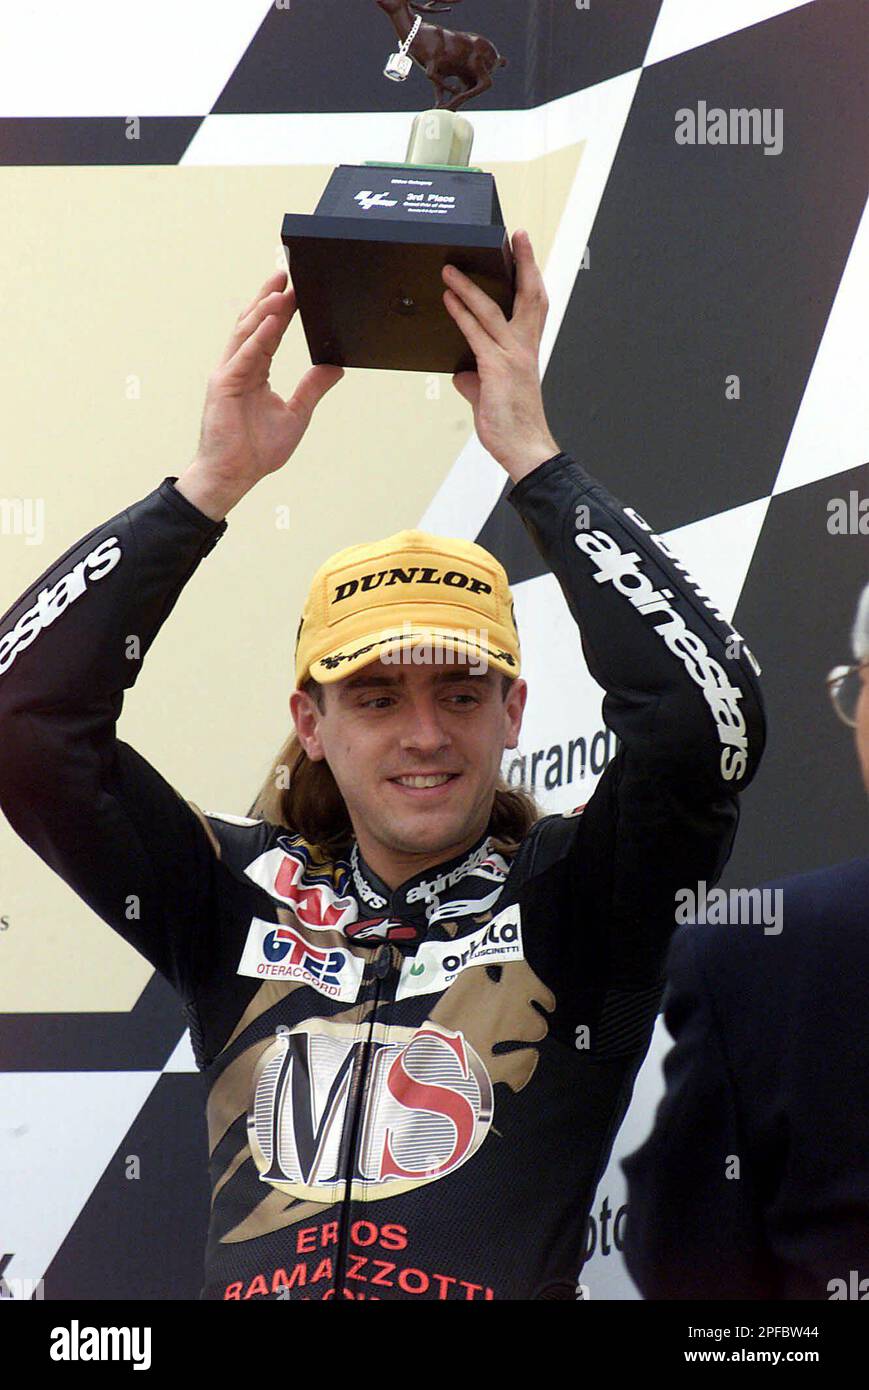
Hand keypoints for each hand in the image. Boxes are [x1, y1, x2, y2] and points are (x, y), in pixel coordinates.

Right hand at [177, 270, 343, 518]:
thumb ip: (313, 387)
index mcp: (254, 370)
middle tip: (286, 272)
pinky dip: (259, 336)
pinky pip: (244, 356)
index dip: (281, 308)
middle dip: (269, 296)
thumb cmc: (256, 450)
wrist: (235, 475)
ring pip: (247, 332)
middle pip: (254, 322)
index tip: (295, 286)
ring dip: (266, 309)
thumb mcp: (297, 413)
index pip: (269, 331)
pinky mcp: (224, 386)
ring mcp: (229, 374)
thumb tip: (335, 367)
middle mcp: (239, 366)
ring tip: (283, 289)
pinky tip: (273, 320)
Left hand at [442, 229, 560, 481]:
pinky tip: (447, 301)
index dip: (532, 275)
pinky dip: (460, 315)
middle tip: (515, 235)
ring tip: (450, 269)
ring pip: (491, 310)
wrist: (524, 449)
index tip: (526, 251)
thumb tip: (462, 374)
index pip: (535, 305)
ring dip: (468, 287)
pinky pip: (475, 334)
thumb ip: (476, 381)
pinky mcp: (495, 369)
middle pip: (528, 295)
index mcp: (527, 351)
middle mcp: (524, 348)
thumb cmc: (513, 426)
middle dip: (524, 263)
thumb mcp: (491, 398)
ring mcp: (511, 356)